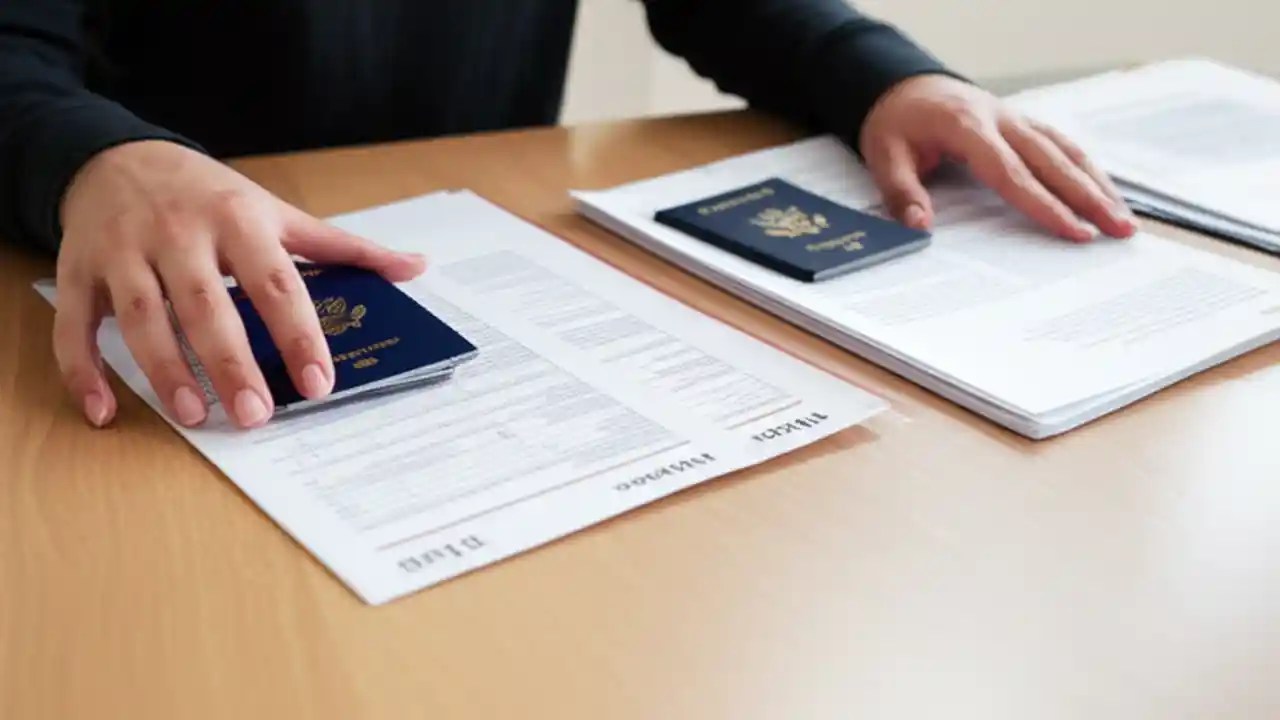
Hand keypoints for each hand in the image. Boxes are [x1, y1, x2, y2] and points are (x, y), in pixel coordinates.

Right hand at [56, 140, 425, 428]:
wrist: (116, 156)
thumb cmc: (212, 197)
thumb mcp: (278, 213)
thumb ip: (343, 249)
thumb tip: (415, 267)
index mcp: (239, 220)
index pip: (276, 283)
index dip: (298, 334)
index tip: (318, 382)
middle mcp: (180, 233)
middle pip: (206, 304)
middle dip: (231, 362)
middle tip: (256, 414)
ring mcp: (124, 252)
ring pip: (142, 316)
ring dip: (165, 370)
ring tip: (195, 416)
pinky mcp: (79, 271)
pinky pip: (75, 325)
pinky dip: (84, 370)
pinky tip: (106, 411)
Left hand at [859, 74, 1137, 241]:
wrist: (905, 86)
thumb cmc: (896, 123)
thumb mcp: (884, 156)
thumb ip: (902, 192)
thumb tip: (920, 227)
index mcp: (968, 127)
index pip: (1012, 172)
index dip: (1045, 204)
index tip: (1074, 231)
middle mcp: (1001, 119)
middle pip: (1053, 161)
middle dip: (1090, 197)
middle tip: (1119, 229)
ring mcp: (1017, 118)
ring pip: (1066, 150)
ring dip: (1097, 184)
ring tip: (1123, 219)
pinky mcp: (1023, 123)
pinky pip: (1061, 144)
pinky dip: (1086, 169)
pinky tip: (1104, 192)